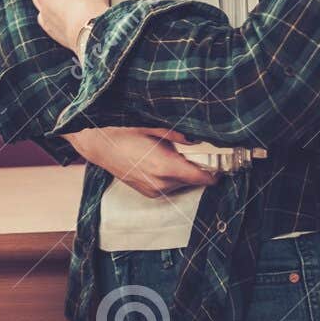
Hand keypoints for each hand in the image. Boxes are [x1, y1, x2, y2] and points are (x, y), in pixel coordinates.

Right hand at [63, 127, 217, 196]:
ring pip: (182, 184)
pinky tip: (164, 162)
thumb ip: (179, 136)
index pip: (203, 178)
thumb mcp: (153, 128)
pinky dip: (172, 177)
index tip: (221, 163)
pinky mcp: (149, 193)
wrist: (98, 146)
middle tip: (199, 153)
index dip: (215, 172)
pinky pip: (169, 187)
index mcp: (166, 167)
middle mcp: (162, 183)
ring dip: (185, 173)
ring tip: (176, 155)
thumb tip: (197, 139)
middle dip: (199, 169)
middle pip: (194, 181)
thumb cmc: (123, 133)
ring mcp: (154, 190)